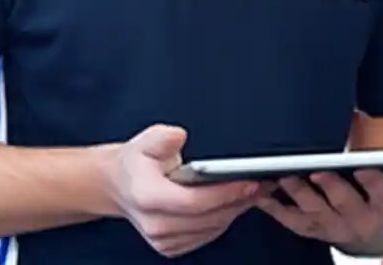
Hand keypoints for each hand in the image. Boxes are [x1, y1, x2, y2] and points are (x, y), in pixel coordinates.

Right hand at [107, 124, 267, 257]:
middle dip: (239, 200)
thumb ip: (163, 138)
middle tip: (263, 183)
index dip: (225, 193)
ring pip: (212, 228)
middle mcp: (155, 223)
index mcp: (147, 197)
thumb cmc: (135, 164)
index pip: (194, 201)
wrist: (119, 186)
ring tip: (256, 190)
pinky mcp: (172, 246)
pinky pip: (208, 234)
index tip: (249, 181)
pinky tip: (236, 202)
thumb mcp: (145, 140)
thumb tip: (179, 136)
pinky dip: (225, 219)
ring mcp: (163, 239)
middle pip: (209, 217)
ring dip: (236, 210)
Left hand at [256, 169, 382, 248]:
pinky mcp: (314, 228)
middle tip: (318, 170)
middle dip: (331, 188)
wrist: (380, 229)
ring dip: (300, 195)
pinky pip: (293, 221)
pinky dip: (276, 209)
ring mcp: (335, 227)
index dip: (373, 183)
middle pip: (345, 205)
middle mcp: (362, 223)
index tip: (364, 168)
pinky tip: (263, 193)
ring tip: (286, 176)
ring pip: (315, 212)